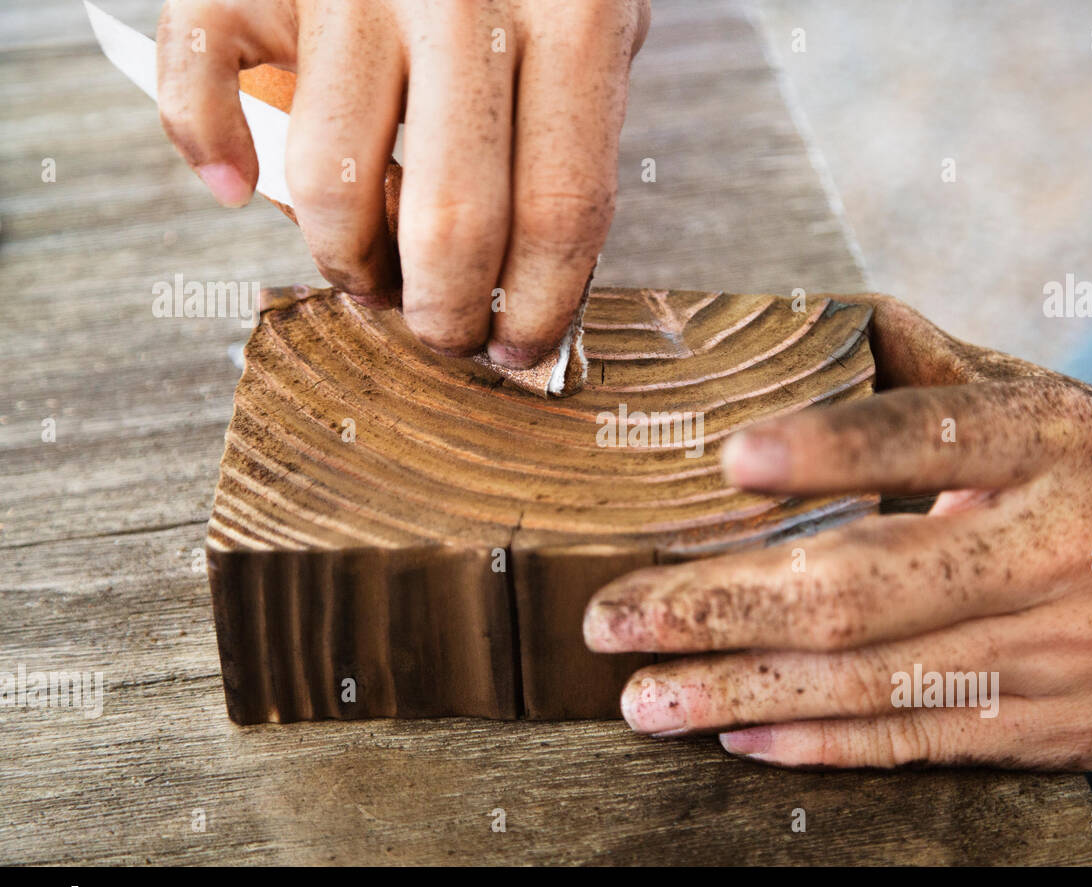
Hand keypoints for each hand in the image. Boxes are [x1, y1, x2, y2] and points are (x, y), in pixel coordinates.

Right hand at [156, 0, 649, 365]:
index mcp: (570, 12)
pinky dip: (206, 148)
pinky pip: (201, 82)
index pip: (559, 213)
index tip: (521, 349)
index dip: (541, 310)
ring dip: (349, 263)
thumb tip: (536, 289)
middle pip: (450, 224)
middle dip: (445, 315)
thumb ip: (569, 131)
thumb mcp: (592, 17)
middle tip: (444, 332)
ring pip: (330, 186)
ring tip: (371, 273)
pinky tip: (239, 186)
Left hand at [584, 295, 1091, 768]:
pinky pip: (918, 739)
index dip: (833, 449)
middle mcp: (1059, 549)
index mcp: (1058, 441)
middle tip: (614, 618)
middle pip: (869, 586)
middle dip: (722, 606)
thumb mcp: (1060, 407)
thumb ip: (942, 379)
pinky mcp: (1055, 730)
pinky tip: (737, 733)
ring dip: (741, 690)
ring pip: (874, 681)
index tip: (730, 458)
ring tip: (644, 696)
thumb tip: (824, 322)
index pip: (935, 435)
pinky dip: (819, 744)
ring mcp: (1060, 653)